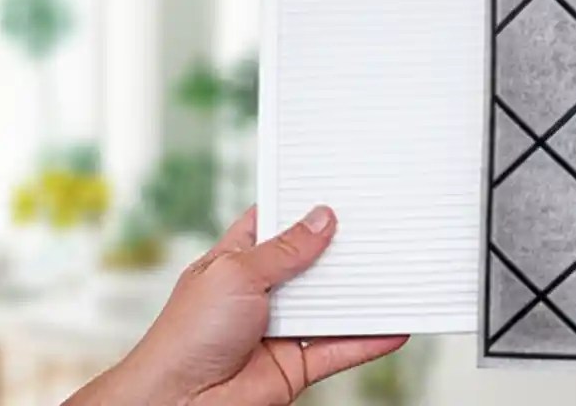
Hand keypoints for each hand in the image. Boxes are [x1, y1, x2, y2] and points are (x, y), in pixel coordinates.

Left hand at [66, 205, 408, 404]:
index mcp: (237, 261)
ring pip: (331, 307)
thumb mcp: (235, 273)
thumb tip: (321, 221)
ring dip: (361, 295)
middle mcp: (261, 293)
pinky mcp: (296, 365)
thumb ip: (285, 250)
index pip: (274, 225)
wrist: (179, 401)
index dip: (301, 208)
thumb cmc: (184, 335)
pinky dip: (368, 340)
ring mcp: (280, 329)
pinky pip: (340, 349)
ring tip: (396, 272)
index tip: (335, 192)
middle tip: (376, 228)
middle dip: (341, 250)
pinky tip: (392, 327)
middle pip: (312, 265)